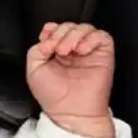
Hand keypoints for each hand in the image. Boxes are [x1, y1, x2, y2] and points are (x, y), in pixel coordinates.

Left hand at [26, 22, 115, 137]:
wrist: (72, 112)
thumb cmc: (54, 96)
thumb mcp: (33, 70)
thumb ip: (36, 50)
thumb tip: (48, 38)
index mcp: (56, 52)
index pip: (56, 29)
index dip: (52, 29)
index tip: (46, 38)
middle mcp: (73, 50)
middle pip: (69, 26)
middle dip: (61, 33)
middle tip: (58, 49)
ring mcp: (89, 52)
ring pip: (85, 28)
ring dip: (74, 35)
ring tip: (69, 50)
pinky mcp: (104, 55)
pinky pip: (101, 36)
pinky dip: (91, 39)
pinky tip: (82, 51)